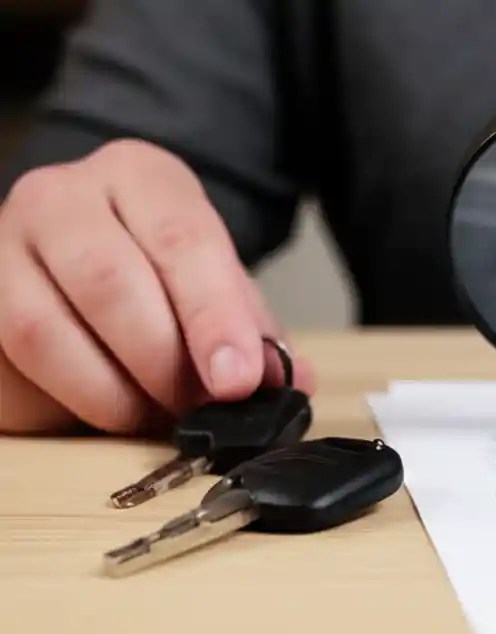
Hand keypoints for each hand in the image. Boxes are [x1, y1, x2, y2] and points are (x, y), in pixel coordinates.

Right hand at [0, 139, 314, 435]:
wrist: (72, 262)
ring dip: (113, 392)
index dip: (214, 316)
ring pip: (45, 329)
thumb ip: (251, 332)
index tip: (239, 380)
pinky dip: (69, 401)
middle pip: (110, 281)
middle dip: (164, 361)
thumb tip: (289, 385)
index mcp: (139, 177)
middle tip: (200, 408)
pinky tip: (110, 411)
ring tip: (156, 416)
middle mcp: (62, 197)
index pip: (182, 238)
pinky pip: (12, 363)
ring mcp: (3, 245)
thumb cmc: (156, 275)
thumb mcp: (215, 289)